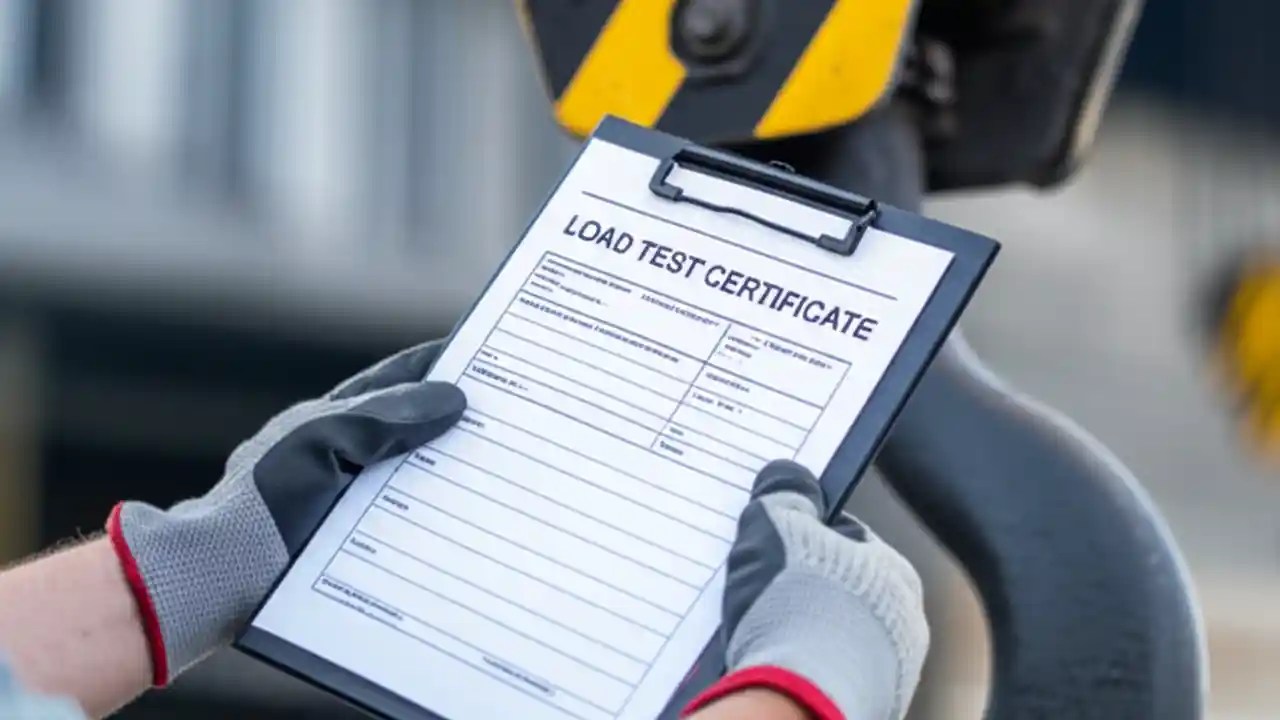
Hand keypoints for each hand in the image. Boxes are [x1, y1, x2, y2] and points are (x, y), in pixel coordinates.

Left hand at [105, 339, 464, 685]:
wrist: (220, 574)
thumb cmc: (262, 500)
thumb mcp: (326, 440)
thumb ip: (385, 418)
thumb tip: (450, 399)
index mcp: (327, 420)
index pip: (393, 382)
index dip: (434, 367)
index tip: (479, 359)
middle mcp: (336, 456)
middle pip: (407, 429)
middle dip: (450, 422)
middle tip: (501, 421)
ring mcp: (342, 499)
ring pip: (409, 477)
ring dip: (446, 475)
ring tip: (492, 476)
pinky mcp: (350, 543)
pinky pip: (404, 523)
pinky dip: (433, 518)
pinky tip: (460, 527)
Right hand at [685, 460, 928, 719]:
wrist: (801, 705)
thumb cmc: (796, 610)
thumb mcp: (776, 530)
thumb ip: (783, 496)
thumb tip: (788, 474)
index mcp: (894, 574)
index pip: (847, 538)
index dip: (803, 535)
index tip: (772, 540)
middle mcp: (904, 626)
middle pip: (841, 591)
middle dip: (802, 587)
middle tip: (756, 588)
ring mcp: (888, 676)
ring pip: (834, 640)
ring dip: (800, 634)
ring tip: (755, 634)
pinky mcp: (863, 709)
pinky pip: (824, 680)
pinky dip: (800, 674)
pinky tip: (769, 670)